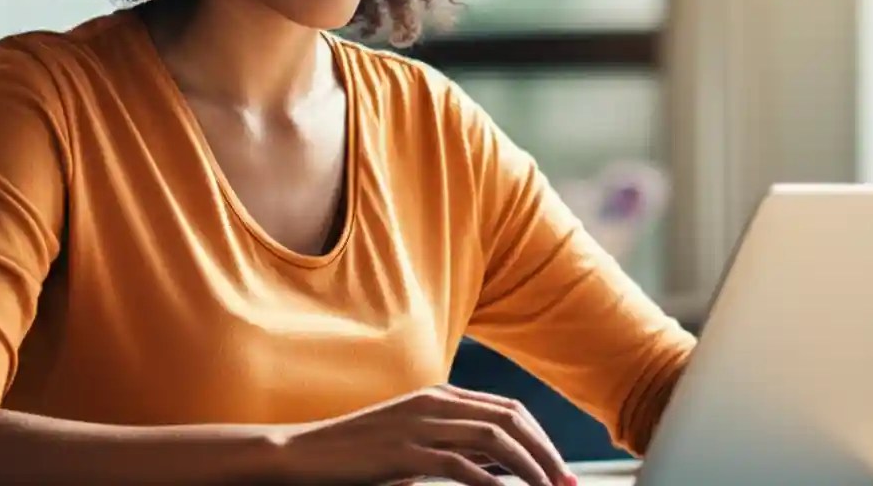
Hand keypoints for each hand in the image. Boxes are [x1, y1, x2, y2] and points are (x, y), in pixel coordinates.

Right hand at [276, 384, 576, 485]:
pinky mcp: (404, 452)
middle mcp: (436, 403)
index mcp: (441, 395)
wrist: (305, 454)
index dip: (543, 440)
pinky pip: (460, 465)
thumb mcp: (416, 442)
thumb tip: (506, 463)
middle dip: (546, 454)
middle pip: (511, 421)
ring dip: (530, 468)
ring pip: (494, 439)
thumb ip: (459, 444)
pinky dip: (491, 482)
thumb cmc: (361, 454)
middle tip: (567, 485)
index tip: (561, 472)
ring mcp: (420, 425)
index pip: (510, 410)